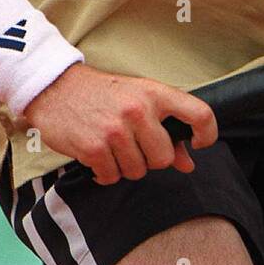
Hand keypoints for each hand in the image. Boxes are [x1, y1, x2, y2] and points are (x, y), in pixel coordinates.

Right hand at [20, 64, 217, 185]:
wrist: (55, 87)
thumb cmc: (102, 94)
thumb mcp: (138, 99)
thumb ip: (166, 129)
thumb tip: (188, 163)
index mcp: (155, 93)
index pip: (199, 114)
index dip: (207, 134)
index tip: (200, 143)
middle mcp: (139, 110)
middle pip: (163, 158)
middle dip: (150, 158)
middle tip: (134, 145)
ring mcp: (116, 130)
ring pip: (137, 171)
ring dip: (125, 165)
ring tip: (112, 146)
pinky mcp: (94, 148)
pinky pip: (111, 177)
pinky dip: (104, 172)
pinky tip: (97, 154)